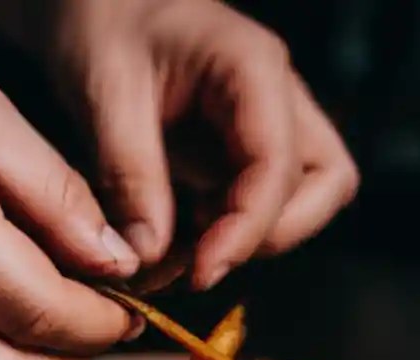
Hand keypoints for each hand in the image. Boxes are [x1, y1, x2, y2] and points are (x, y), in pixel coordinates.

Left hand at [40, 0, 359, 288]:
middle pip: (326, 182)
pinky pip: (262, 199)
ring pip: (307, 194)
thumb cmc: (100, 25)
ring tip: (185, 251)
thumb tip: (148, 256)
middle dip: (270, 234)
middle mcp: (276, 95)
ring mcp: (267, 121)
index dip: (248, 229)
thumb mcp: (104, 94)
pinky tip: (176, 239)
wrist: (93, 4)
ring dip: (255, 236)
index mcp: (252, 67)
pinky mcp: (244, 146)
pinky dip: (228, 231)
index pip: (280, 164)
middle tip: (201, 260)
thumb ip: (130, 176)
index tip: (202, 272)